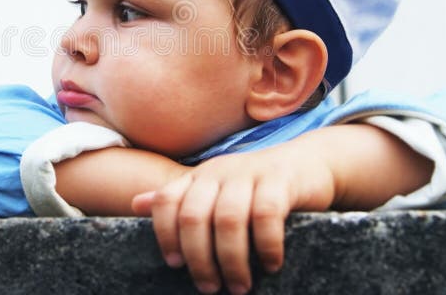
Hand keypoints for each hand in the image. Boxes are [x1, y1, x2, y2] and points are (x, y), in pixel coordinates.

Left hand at [131, 140, 335, 293]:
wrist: (309, 162)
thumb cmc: (257, 185)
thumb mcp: (215, 189)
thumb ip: (180, 198)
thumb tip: (137, 204)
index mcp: (200, 176)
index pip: (167, 202)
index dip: (164, 235)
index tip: (175, 265)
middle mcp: (219, 171)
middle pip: (193, 216)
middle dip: (199, 258)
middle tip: (211, 288)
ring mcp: (249, 173)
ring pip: (227, 219)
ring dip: (232, 260)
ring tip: (240, 286)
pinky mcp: (280, 180)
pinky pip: (266, 215)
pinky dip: (266, 245)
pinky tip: (271, 264)